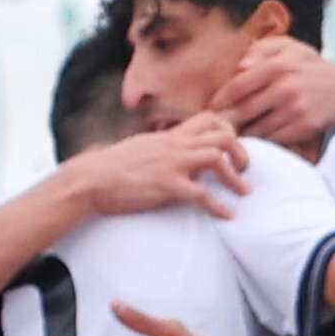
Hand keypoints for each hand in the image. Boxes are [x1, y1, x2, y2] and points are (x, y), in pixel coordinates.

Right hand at [57, 113, 249, 217]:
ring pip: (217, 158)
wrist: (90, 179)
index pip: (209, 119)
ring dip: (235, 177)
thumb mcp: (142, 149)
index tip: (232, 150)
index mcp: (170, 136)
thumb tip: (175, 155)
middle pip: (221, 134)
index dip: (228, 131)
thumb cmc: (112, 167)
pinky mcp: (166, 186)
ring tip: (243, 192)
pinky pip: (202, 194)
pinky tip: (227, 216)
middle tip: (244, 170)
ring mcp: (172, 164)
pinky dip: (219, 207)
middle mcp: (175, 145)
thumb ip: (163, 149)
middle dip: (240, 152)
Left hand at [213, 39, 334, 148]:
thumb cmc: (312, 68)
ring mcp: (295, 109)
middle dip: (225, 121)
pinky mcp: (303, 127)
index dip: (220, 100)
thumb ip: (262, 50)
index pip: (237, 85)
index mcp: (277, 65)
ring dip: (241, 135)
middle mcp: (285, 87)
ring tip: (228, 138)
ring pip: (256, 128)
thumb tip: (239, 66)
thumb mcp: (291, 48)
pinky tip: (253, 143)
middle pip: (243, 110)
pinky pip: (273, 139)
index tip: (210, 108)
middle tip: (213, 128)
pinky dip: (261, 142)